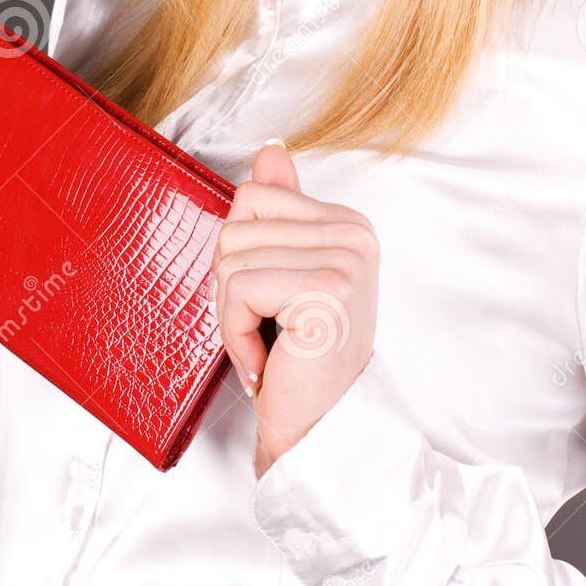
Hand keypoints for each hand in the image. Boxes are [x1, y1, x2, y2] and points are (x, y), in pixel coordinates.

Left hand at [210, 139, 378, 478]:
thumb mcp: (285, 276)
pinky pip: (237, 289)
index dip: (238, 255)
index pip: (251, 196)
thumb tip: (271, 150)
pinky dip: (236, 334)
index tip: (268, 302)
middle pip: (235, 225)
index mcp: (347, 224)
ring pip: (230, 258)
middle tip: (268, 331)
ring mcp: (345, 263)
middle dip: (231, 287)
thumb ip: (280, 211)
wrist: (321, 435)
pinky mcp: (325, 293)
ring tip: (271, 348)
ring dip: (232, 316)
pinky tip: (269, 362)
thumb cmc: (297, 362)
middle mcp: (355, 236)